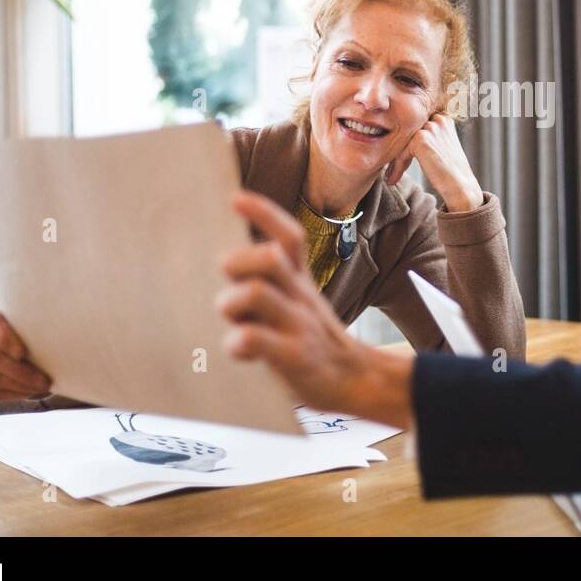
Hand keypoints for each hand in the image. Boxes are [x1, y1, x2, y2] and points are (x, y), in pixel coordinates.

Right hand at [0, 309, 52, 402]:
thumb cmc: (38, 332)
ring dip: (21, 385)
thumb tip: (63, 325)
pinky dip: (16, 393)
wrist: (34, 350)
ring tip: (43, 386)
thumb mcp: (38, 322)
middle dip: (20, 371)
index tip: (23, 351)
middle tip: (44, 380)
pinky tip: (32, 390)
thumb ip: (41, 322)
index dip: (3, 337)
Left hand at [218, 190, 414, 427]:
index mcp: (301, 281)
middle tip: (229, 281)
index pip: (289, 236)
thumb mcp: (300, 303)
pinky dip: (237, 342)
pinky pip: (254, 339)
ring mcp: (298, 325)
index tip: (235, 199)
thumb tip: (224, 265)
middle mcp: (300, 297)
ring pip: (256, 294)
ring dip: (232, 302)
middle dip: (238, 263)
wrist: (357, 381)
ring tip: (232, 317)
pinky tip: (238, 348)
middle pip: (270, 258)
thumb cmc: (312, 341)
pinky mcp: (294, 357)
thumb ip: (270, 285)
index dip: (263, 213)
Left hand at [383, 113, 484, 211]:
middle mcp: (438, 119)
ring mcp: (430, 127)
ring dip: (396, 160)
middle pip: (409, 133)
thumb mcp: (443, 146)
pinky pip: (401, 151)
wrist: (460, 186)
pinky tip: (393, 179)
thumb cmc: (452, 171)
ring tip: (390, 176)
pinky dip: (397, 166)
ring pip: (403, 142)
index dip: (408, 144)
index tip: (400, 161)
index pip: (418, 127)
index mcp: (445, 118)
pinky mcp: (421, 138)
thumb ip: (430, 137)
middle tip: (392, 170)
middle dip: (400, 152)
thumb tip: (406, 138)